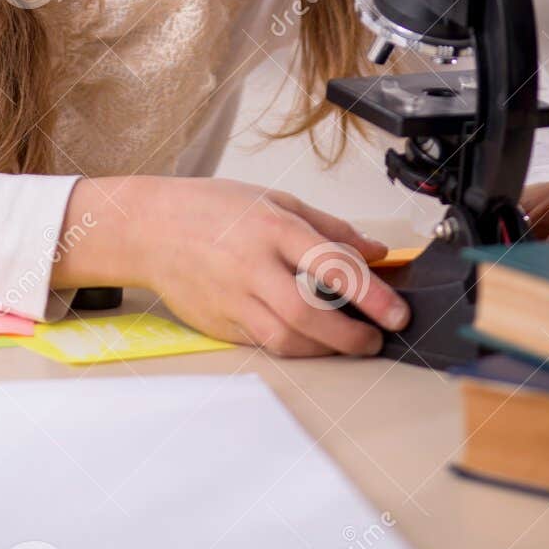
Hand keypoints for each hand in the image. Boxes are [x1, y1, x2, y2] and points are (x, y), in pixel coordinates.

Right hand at [134, 177, 411, 357]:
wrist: (151, 228)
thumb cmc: (212, 208)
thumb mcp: (275, 200)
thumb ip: (329, 227)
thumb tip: (374, 252)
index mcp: (272, 227)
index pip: (333, 265)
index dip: (372, 294)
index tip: (398, 312)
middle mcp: (253, 266)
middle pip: (310, 315)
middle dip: (352, 335)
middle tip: (376, 337)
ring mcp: (234, 299)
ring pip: (288, 339)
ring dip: (327, 349)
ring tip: (350, 342)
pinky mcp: (221, 324)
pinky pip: (265, 345)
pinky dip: (296, 347)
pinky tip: (313, 339)